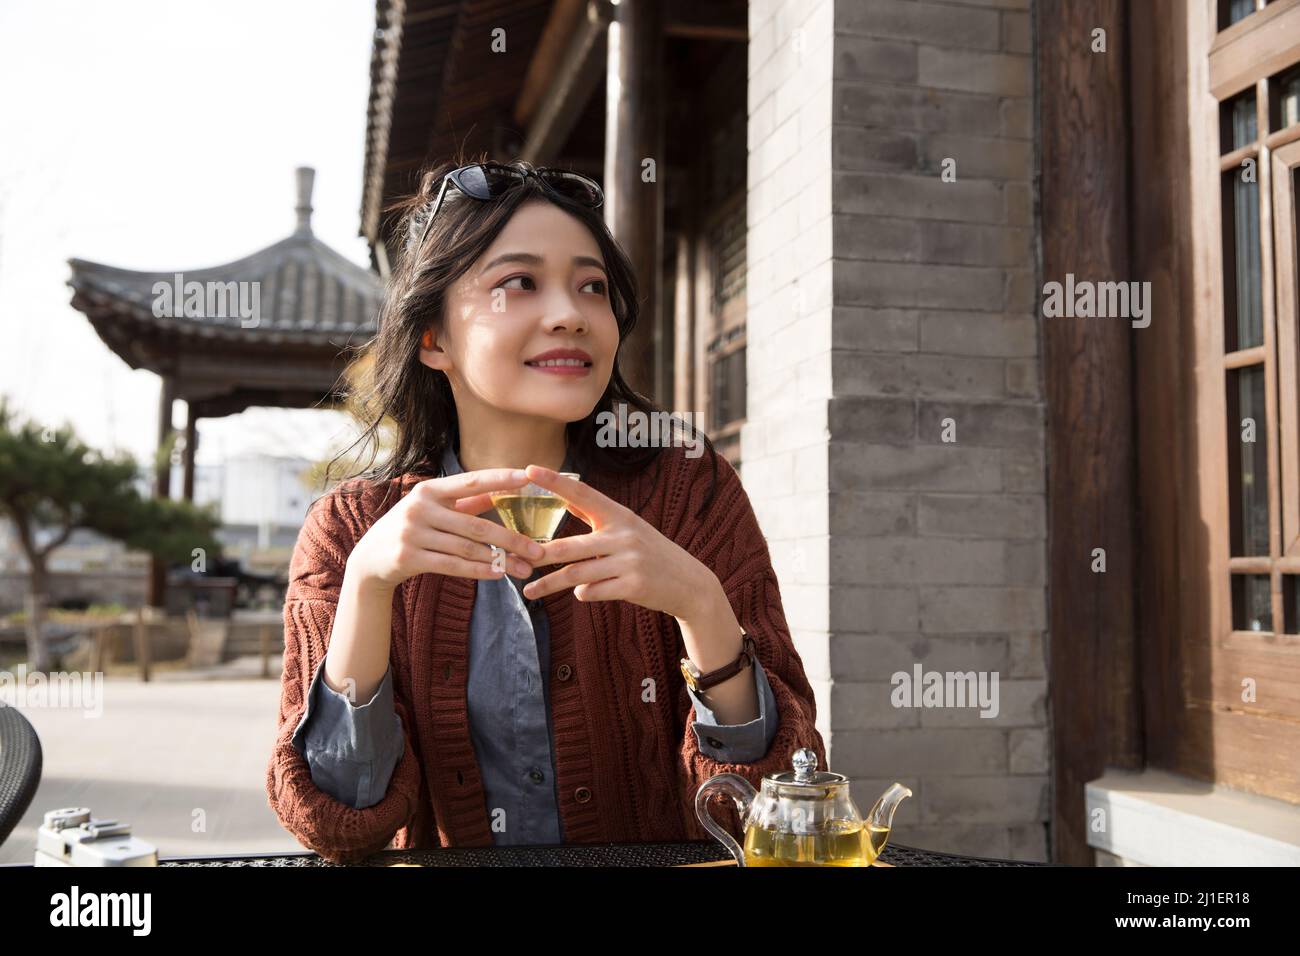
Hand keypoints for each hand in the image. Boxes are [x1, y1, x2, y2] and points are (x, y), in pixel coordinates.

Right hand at [346, 468, 546, 590]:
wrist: (370, 558)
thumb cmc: (412, 528)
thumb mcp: (433, 509)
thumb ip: (464, 502)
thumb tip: (498, 492)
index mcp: (429, 490)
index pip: (470, 481)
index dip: (499, 479)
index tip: (527, 477)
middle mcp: (420, 508)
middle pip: (476, 525)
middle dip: (511, 539)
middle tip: (538, 550)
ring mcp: (413, 533)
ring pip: (467, 549)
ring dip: (500, 561)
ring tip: (524, 569)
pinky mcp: (408, 557)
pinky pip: (452, 565)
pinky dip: (478, 570)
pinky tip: (499, 575)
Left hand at [519, 464, 712, 620]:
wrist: (689, 583)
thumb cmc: (652, 553)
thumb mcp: (628, 528)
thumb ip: (597, 515)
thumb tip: (566, 498)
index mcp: (619, 516)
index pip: (583, 494)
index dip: (555, 482)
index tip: (530, 469)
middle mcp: (624, 535)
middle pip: (570, 546)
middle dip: (540, 554)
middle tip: (515, 557)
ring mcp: (629, 561)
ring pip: (577, 574)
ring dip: (550, 584)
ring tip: (529, 591)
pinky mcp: (633, 586)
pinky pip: (594, 591)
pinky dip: (582, 593)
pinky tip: (579, 593)